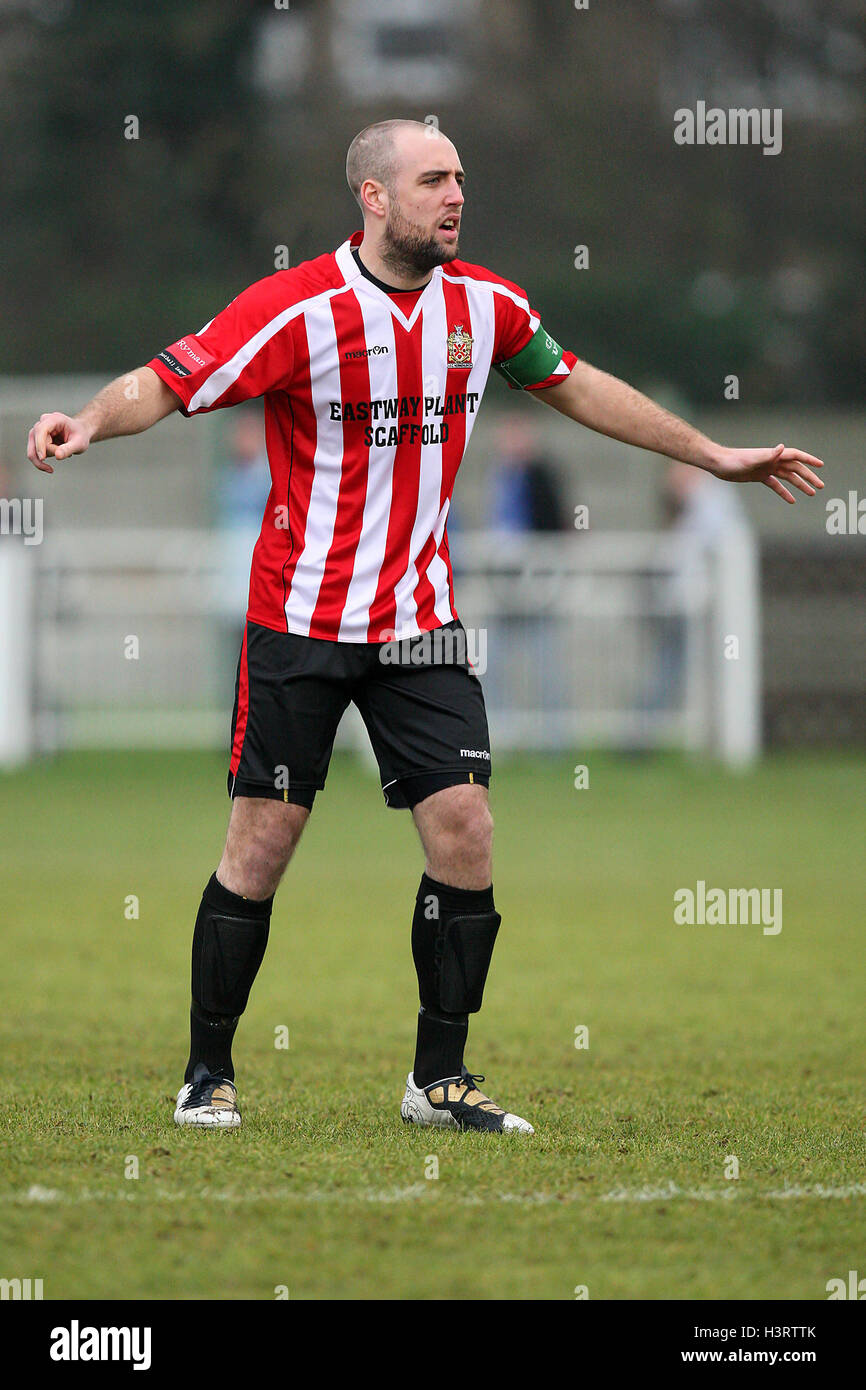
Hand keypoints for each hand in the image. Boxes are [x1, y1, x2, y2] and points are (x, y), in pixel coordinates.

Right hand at [27, 412, 92, 472]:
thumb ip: (68, 449)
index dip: (40, 444)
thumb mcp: (79, 443)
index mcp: (53, 419)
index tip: (43, 458)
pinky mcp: (35, 439)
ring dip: (48, 456)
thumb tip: (57, 456)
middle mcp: (42, 423)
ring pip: (33, 450)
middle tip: (68, 455)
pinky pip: (34, 454)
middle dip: (50, 453)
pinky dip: (43, 461)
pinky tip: (59, 455)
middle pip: (36, 442)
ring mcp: (37, 431)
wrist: (79, 433)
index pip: (41, 430)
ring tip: (65, 453)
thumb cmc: (80, 435)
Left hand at [708, 442, 823, 503]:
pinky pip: (775, 485)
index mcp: (773, 455)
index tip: (821, 465)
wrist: (719, 464)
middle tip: (820, 486)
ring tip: (811, 493)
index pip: (795, 456)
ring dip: (800, 485)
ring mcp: (766, 469)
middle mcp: (772, 461)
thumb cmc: (733, 460)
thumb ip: (767, 455)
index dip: (809, 460)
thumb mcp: (751, 459)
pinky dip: (784, 492)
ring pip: (788, 477)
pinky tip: (792, 500)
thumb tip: (782, 447)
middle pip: (795, 469)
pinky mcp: (759, 476)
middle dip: (808, 477)